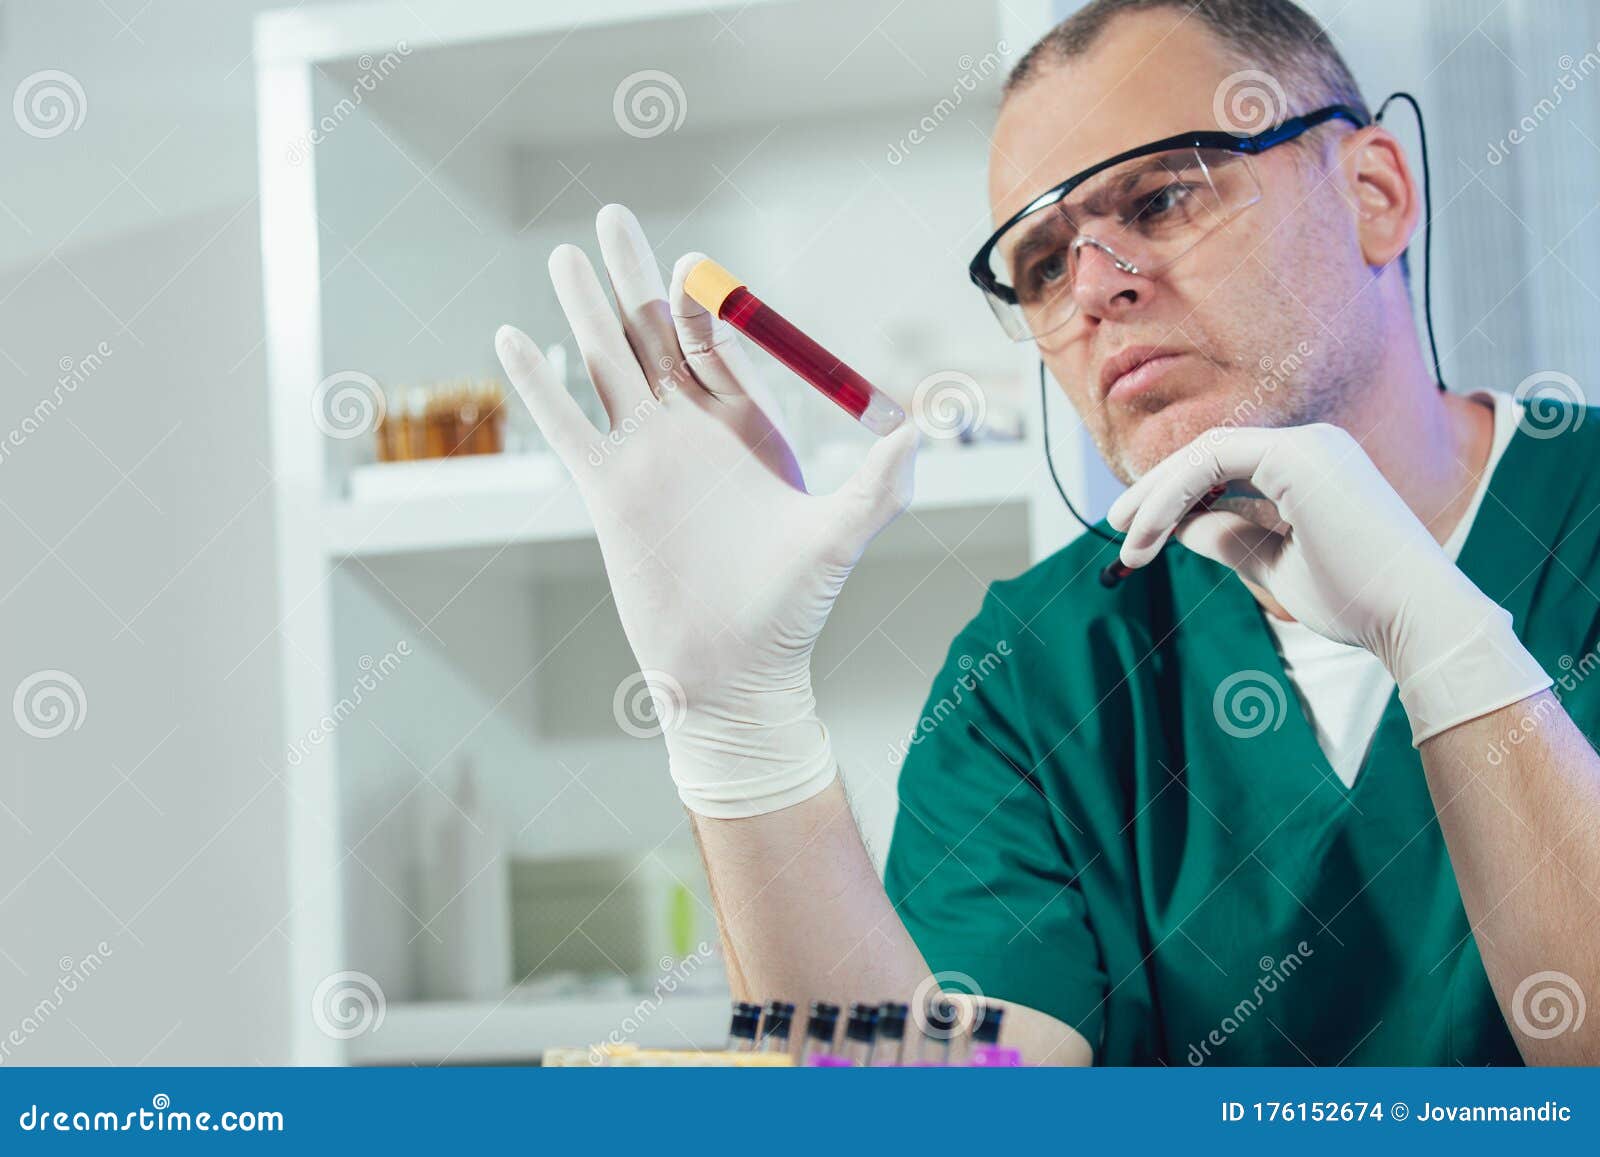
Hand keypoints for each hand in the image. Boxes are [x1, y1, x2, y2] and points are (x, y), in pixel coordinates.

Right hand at [494, 204, 918, 815]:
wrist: (736, 673)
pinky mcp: (607, 492)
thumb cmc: (794, 610)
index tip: (695, 263)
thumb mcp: (840, 536)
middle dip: (633, 276)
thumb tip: (924, 424)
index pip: (719, 343)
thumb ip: (878, 481)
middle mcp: (691, 432)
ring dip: (583, 311)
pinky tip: (510, 340)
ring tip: (565, 256)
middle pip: (654, 336)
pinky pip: (565, 426)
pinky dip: (537, 386)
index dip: (705, 300)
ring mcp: (645, 458)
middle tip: (611, 217)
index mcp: (746, 427)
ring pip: (606, 366)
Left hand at [1108, 424, 1548, 743]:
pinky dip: (1174, 494)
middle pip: (1208, 454)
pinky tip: (1151, 532)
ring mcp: (1308, 444)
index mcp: (1313, 467)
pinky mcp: (1298, 455)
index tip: (1140, 536)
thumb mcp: (1273, 564)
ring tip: (1125, 539)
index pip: (1224, 467)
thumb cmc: (1359, 602)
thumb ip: (1230, 538)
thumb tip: (1181, 528)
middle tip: (1117, 528)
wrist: (1415, 622)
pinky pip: (1213, 462)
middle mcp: (1312, 444)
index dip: (1176, 498)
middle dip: (1156, 491)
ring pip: (1205, 454)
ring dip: (1157, 496)